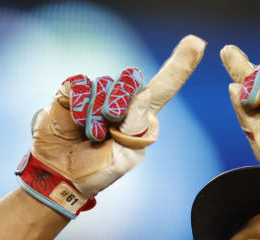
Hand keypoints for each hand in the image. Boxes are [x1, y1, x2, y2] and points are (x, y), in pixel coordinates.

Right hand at [19, 35, 205, 217]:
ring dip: (96, 113)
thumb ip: (137, 126)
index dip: (180, 65)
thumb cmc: (97, 171)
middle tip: (110, 124)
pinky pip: (81, 83)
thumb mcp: (125, 157)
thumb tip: (144, 93)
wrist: (62, 177)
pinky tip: (78, 122)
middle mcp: (121, 100)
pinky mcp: (73, 92)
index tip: (197, 42)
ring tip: (90, 134)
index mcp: (141, 116)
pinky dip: (80, 105)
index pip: (165, 86)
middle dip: (121, 100)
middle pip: (131, 78)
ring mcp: (97, 94)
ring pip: (104, 83)